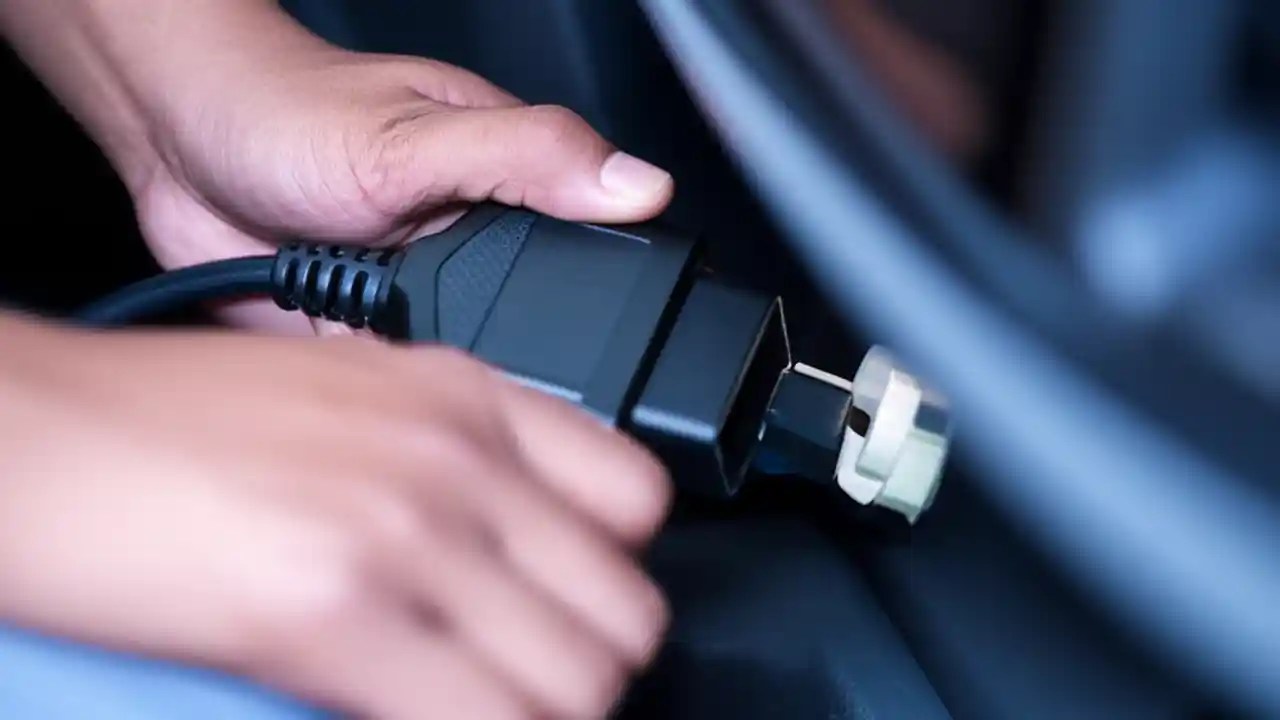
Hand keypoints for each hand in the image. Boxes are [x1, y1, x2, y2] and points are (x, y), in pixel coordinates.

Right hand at [0, 315, 670, 718]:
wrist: (44, 434)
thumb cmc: (172, 418)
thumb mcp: (352, 397)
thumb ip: (452, 457)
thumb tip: (516, 545)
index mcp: (466, 396)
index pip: (638, 500)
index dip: (613, 573)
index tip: (570, 604)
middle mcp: (454, 457)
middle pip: (623, 609)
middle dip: (583, 663)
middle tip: (520, 677)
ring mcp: (403, 534)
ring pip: (579, 684)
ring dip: (538, 712)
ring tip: (473, 704)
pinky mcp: (331, 617)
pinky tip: (426, 717)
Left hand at [92, 3, 674, 333]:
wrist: (179, 145)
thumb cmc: (293, 111)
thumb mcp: (417, 134)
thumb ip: (528, 156)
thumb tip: (642, 185)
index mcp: (518, 194)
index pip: (601, 272)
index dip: (613, 320)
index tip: (608, 364)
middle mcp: (480, 254)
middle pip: (540, 343)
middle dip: (515, 371)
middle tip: (458, 359)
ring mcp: (427, 303)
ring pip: (471, 377)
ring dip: (445, 386)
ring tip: (398, 359)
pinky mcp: (374, 341)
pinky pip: (403, 390)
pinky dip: (389, 398)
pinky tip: (368, 382)